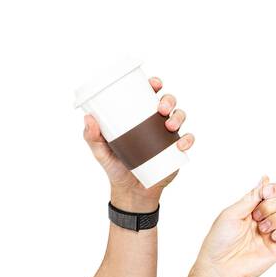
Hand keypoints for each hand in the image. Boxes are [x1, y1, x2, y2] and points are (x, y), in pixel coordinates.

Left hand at [83, 75, 193, 211]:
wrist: (129, 192)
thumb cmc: (115, 166)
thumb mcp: (101, 151)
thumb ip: (92, 137)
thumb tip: (88, 118)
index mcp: (139, 117)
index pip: (149, 95)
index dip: (154, 85)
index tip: (153, 83)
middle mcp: (155, 123)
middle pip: (168, 103)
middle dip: (168, 100)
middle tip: (161, 108)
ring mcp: (167, 136)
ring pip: (180, 117)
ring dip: (178, 116)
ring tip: (170, 126)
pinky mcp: (176, 151)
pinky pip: (187, 141)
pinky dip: (187, 140)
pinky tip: (181, 143)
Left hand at [188, 177, 275, 276]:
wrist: (220, 267)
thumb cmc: (219, 242)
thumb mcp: (231, 213)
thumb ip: (251, 196)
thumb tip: (264, 179)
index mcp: (251, 209)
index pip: (271, 191)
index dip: (271, 190)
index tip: (265, 194)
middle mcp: (263, 218)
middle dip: (272, 205)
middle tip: (257, 218)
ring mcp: (272, 231)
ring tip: (263, 229)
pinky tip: (272, 237)